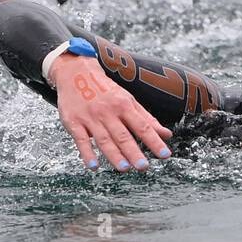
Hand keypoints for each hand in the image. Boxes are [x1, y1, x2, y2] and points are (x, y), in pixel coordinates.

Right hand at [49, 53, 172, 170]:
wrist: (75, 73)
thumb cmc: (105, 90)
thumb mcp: (128, 100)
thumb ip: (146, 119)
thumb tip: (167, 134)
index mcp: (124, 105)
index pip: (142, 126)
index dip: (154, 141)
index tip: (165, 155)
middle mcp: (108, 112)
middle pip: (123, 135)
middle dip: (134, 152)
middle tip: (144, 166)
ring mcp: (90, 118)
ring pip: (104, 139)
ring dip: (114, 155)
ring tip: (124, 168)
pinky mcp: (74, 122)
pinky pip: (81, 140)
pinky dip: (87, 153)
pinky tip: (93, 165)